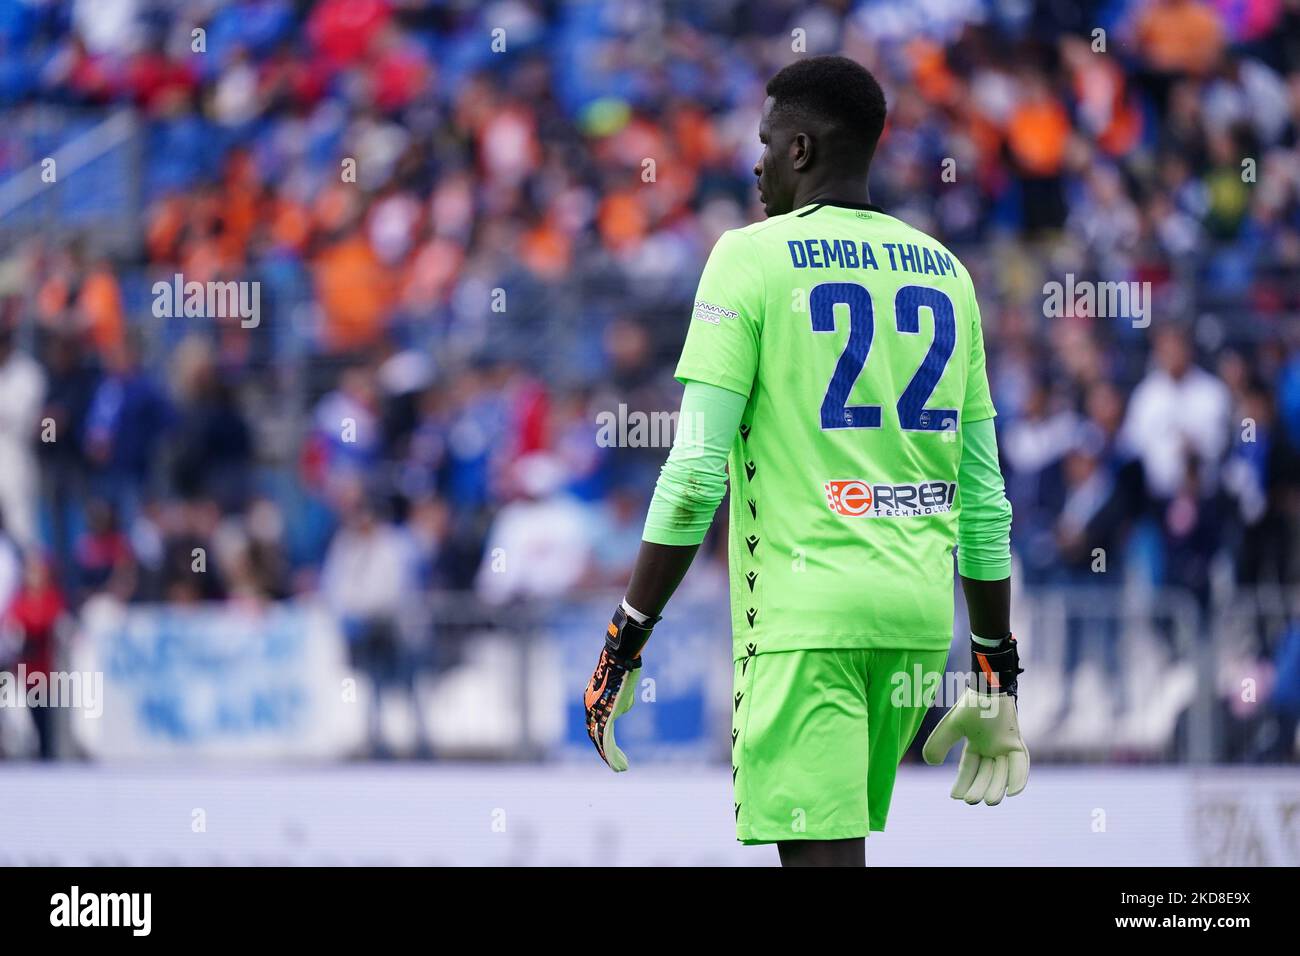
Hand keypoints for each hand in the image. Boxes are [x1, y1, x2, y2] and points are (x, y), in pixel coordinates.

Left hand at [584, 645, 640, 770]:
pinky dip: (612, 754)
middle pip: (594, 734)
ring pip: (600, 740)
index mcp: (592, 699)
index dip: (601, 738)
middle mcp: (590, 707)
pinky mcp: (606, 713)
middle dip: (605, 751)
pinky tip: (618, 764)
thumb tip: (621, 710)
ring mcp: (597, 710)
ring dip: (610, 757)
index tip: (611, 748)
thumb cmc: (624, 665)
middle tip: (617, 764)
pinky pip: (606, 739)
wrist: (621, 655)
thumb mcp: (621, 686)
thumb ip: (620, 701)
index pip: (593, 724)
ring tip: (620, 768)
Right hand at [922, 635, 1028, 805]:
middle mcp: (991, 748)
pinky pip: (1019, 764)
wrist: (986, 687)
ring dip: (997, 788)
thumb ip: (940, 743)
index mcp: (976, 744)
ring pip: (1002, 773)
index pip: (968, 768)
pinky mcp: (1015, 742)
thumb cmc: (970, 704)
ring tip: (989, 801)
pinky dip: (1019, 778)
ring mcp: (1004, 746)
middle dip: (978, 788)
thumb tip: (930, 763)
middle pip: (986, 774)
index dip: (962, 782)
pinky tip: (1013, 793)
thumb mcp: (951, 727)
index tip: (955, 796)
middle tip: (971, 800)